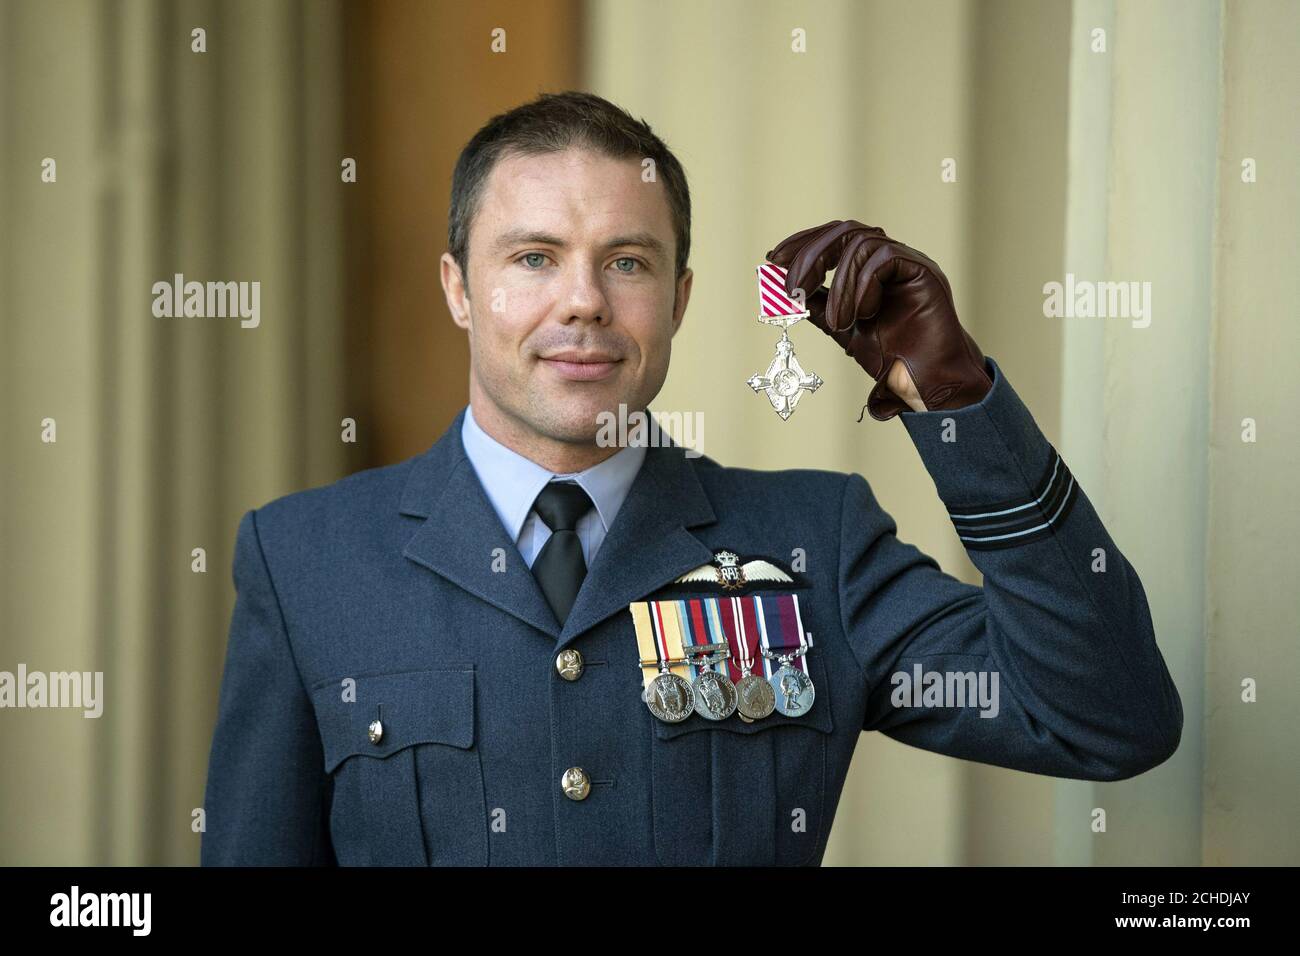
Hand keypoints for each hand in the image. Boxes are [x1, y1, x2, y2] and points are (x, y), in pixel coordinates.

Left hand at [766, 220, 991, 420]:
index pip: (833, 237)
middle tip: (792, 288)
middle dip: (810, 255)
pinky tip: (863, 315)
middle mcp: (889, 258)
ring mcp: (908, 261)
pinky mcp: (923, 271)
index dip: (801, 243)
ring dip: (840, 285)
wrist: (928, 383)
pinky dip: (863, 286)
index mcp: (870, 266)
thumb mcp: (843, 328)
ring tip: (839, 322)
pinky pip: (884, 257)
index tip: (773, 260)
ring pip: (861, 243)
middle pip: (843, 230)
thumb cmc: (892, 358)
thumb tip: (786, 291)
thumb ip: (819, 307)